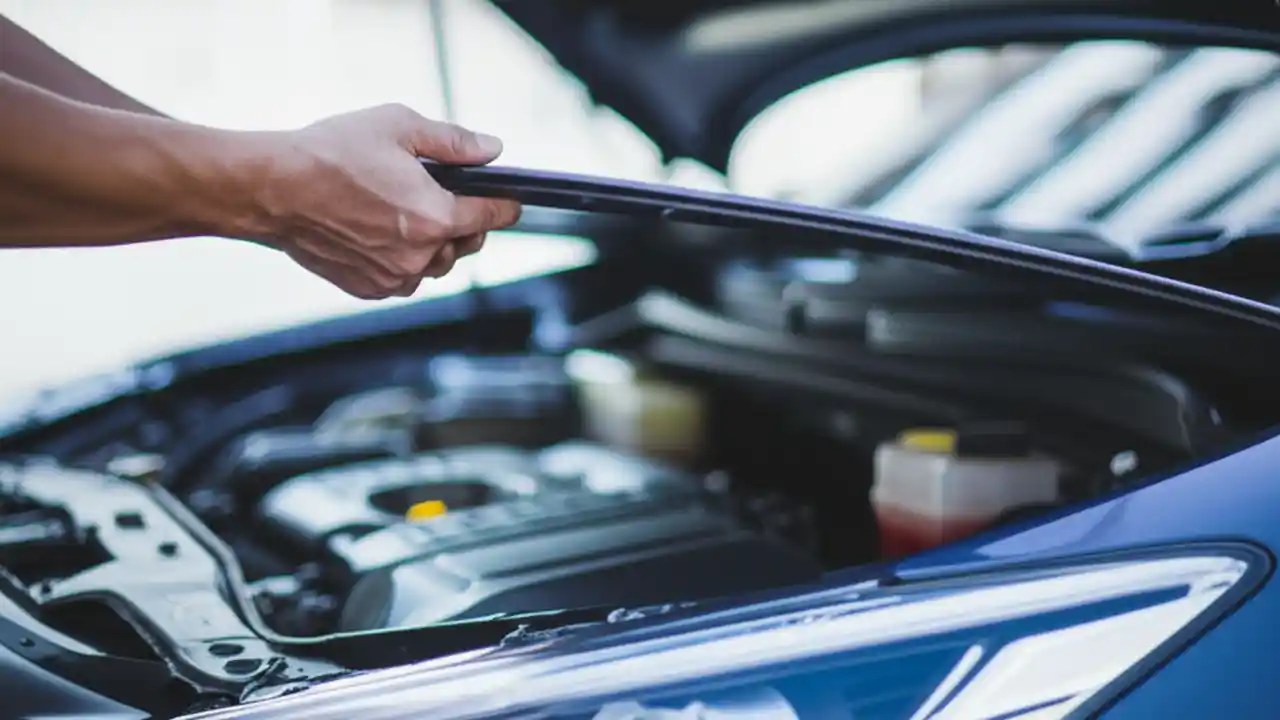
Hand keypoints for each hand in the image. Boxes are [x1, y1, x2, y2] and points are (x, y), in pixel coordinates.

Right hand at [252, 104, 520, 298]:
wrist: (272, 189)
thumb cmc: (329, 155)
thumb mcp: (399, 127)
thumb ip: (454, 142)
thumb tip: (490, 149)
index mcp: (436, 217)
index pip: (493, 216)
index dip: (505, 203)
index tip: (509, 200)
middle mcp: (420, 256)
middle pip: (467, 243)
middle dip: (466, 221)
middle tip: (449, 197)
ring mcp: (394, 277)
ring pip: (436, 264)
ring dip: (434, 243)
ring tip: (409, 212)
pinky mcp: (369, 288)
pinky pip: (404, 279)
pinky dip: (404, 259)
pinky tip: (383, 231)